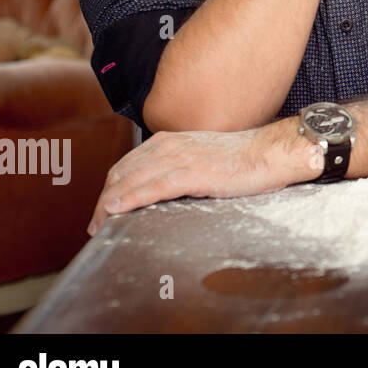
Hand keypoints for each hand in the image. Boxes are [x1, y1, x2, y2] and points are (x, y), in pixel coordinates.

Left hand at [86, 117, 321, 234]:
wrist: (272, 152)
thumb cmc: (246, 159)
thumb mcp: (205, 157)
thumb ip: (183, 167)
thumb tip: (167, 190)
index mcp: (172, 141)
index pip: (128, 165)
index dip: (110, 188)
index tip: (103, 209)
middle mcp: (171, 146)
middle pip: (122, 173)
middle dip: (103, 200)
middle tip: (96, 224)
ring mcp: (181, 158)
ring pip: (130, 181)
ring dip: (109, 205)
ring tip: (99, 225)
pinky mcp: (193, 173)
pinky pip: (152, 188)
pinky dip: (129, 199)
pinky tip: (116, 211)